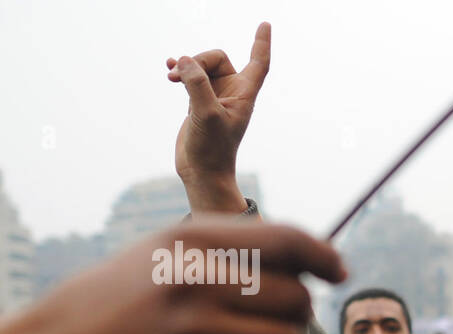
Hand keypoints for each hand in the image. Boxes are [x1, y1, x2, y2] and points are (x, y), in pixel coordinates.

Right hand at [168, 23, 270, 213]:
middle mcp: (232, 94)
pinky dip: (180, 71)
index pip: (258, 63)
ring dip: (186, 65)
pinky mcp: (198, 102)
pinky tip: (169, 69)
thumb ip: (197, 84)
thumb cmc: (212, 148)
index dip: (262, 43)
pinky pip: (191, 77)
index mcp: (244, 95)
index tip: (265, 24)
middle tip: (180, 75)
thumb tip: (184, 60)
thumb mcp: (206, 114)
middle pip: (218, 58)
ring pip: (202, 66)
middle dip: (198, 59)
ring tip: (170, 74)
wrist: (202, 171)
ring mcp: (214, 97)